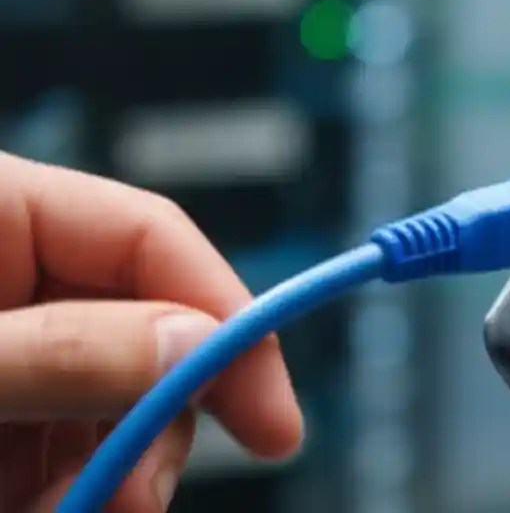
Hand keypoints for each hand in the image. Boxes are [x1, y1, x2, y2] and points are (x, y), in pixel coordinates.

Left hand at [0, 159, 303, 510]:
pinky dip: (70, 490)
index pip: (148, 235)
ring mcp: (3, 349)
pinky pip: (59, 448)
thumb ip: (61, 348)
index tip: (271, 416)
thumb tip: (194, 345)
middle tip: (141, 497)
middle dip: (155, 423)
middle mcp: (5, 276)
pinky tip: (43, 511)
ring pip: (107, 404)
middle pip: (140, 330)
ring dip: (113, 471)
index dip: (225, 316)